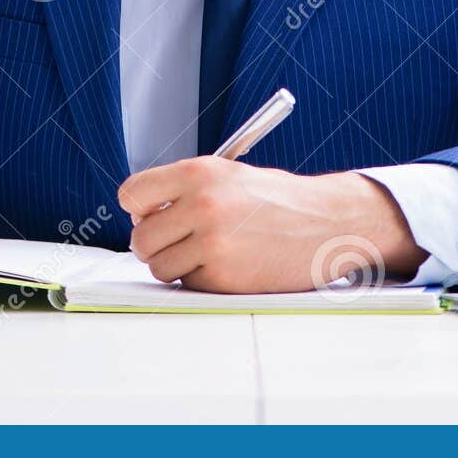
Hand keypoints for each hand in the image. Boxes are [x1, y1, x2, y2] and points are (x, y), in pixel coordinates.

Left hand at [117, 158, 426, 292]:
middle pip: (140, 238)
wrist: (326, 222)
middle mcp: (202, 205)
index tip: (151, 215)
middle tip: (177, 241)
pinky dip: (203, 279)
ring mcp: (213, 243)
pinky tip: (231, 263)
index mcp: (199, 172)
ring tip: (208, 252)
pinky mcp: (225, 277)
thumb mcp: (228, 175)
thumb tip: (141, 216)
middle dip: (154, 244)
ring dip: (177, 265)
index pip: (131, 194)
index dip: (139, 209)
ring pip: (160, 267)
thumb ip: (183, 190)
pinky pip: (190, 284)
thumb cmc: (276, 199)